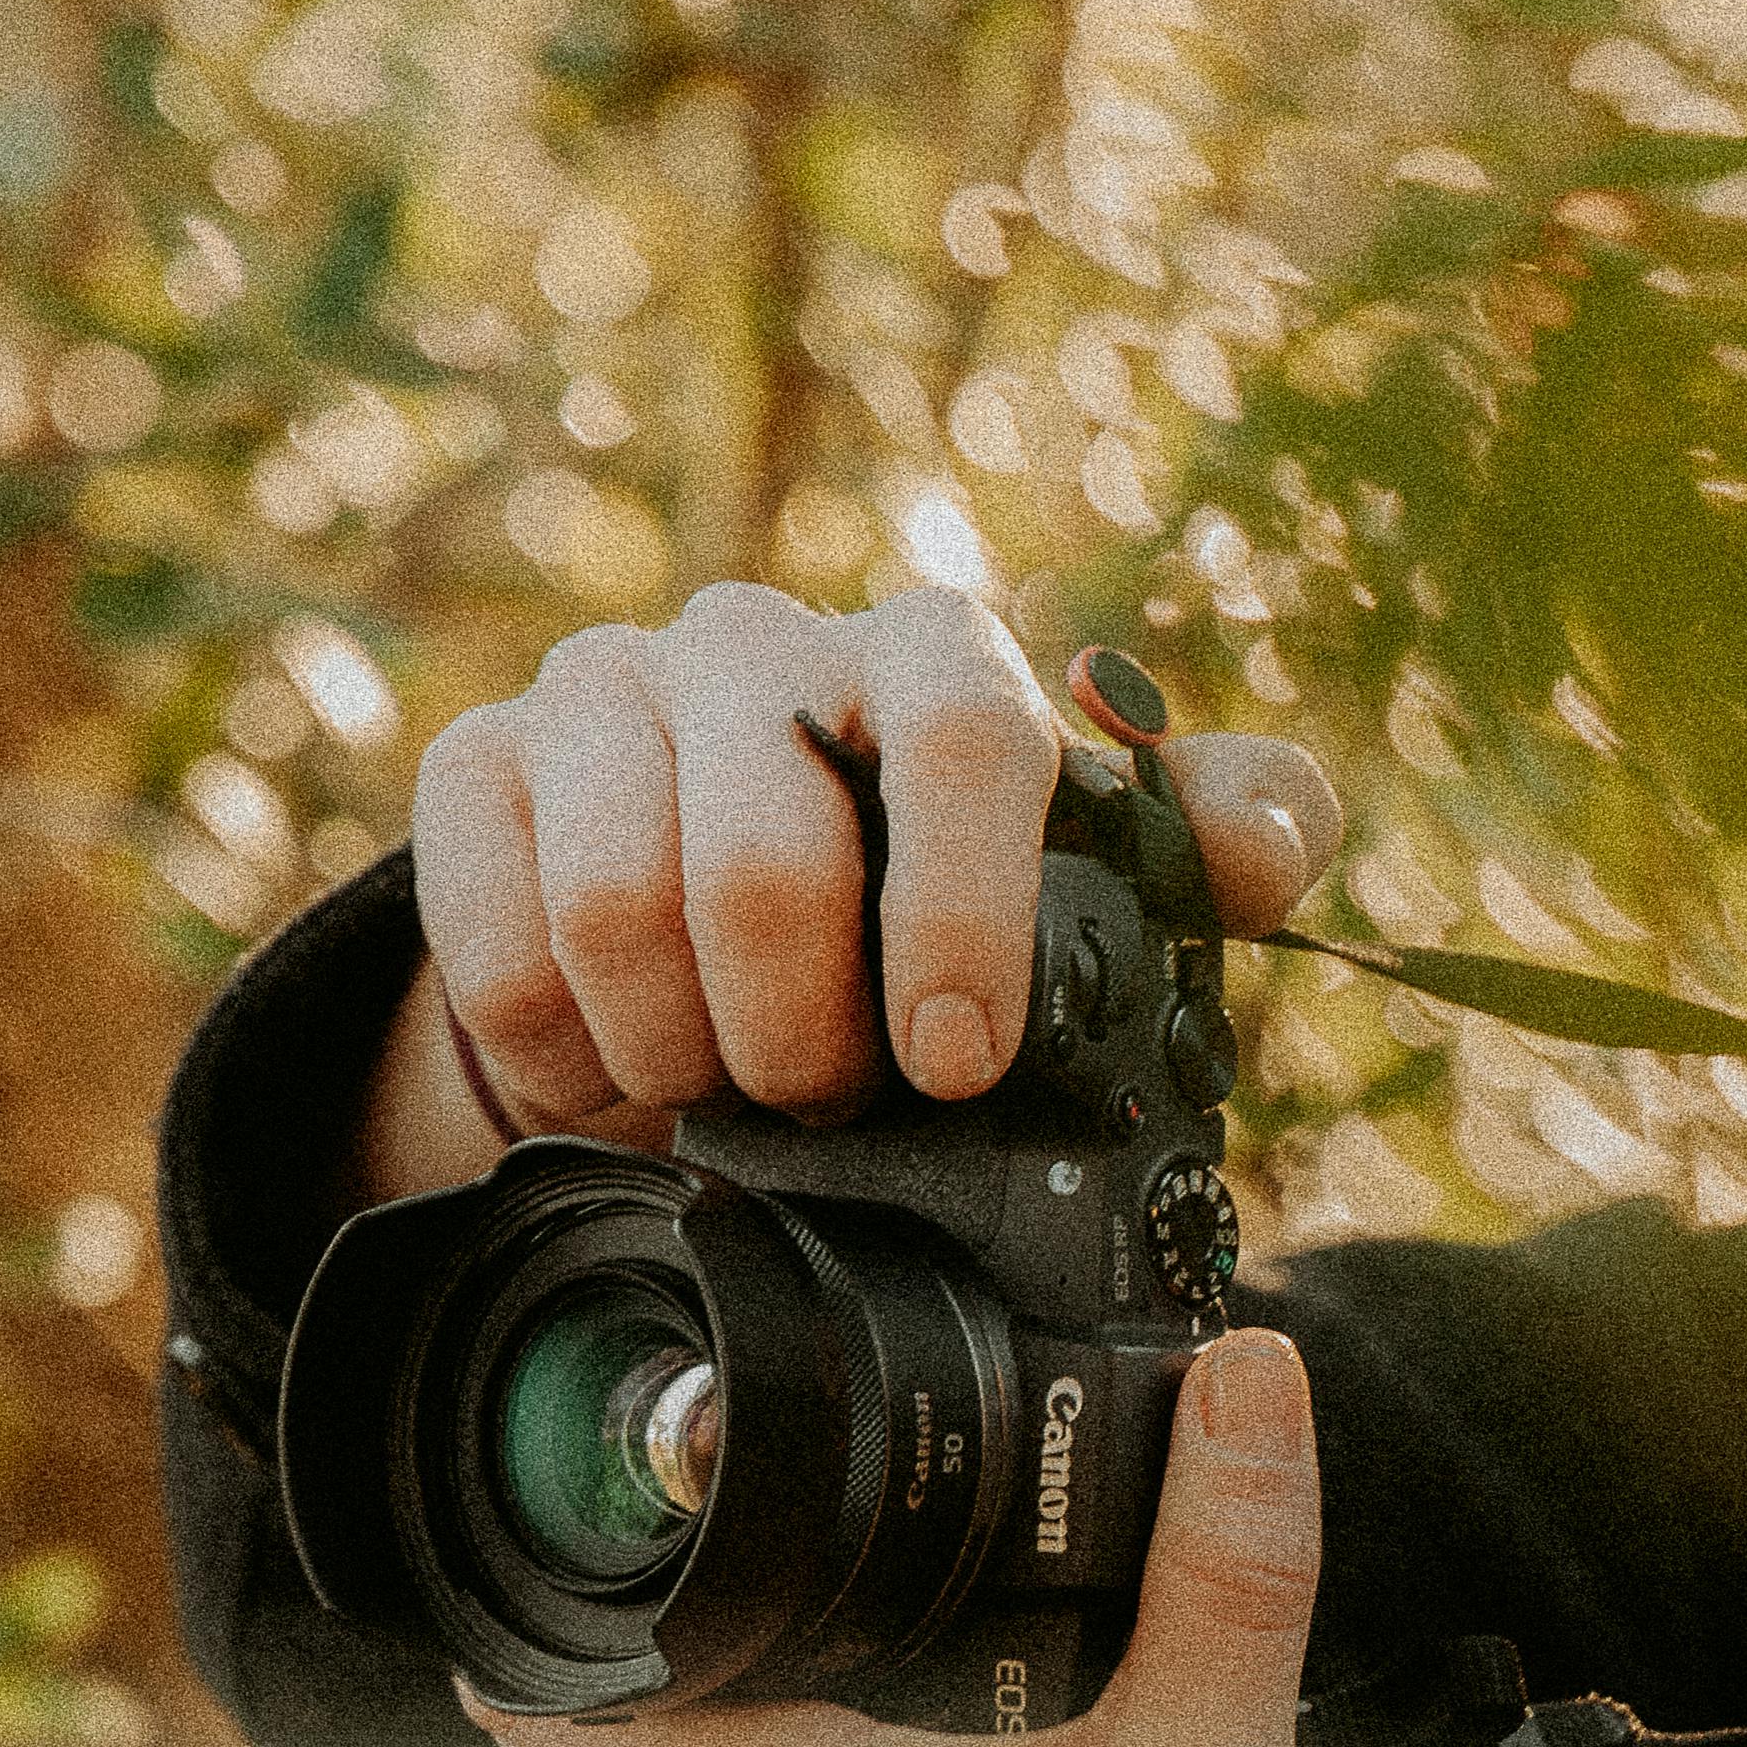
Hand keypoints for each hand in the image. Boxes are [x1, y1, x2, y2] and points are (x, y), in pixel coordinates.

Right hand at [357, 578, 1343, 1200]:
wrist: (701, 934)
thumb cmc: (915, 907)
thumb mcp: (1071, 889)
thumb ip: (1193, 851)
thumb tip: (1270, 843)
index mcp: (928, 655)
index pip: (958, 731)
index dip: (961, 910)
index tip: (952, 1056)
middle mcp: (758, 640)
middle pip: (765, 856)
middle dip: (802, 1036)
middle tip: (827, 1105)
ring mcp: (603, 690)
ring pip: (620, 909)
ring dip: (681, 1053)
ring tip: (723, 1088)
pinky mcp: (476, 765)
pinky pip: (503, 953)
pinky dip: (565, 1058)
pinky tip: (610, 1072)